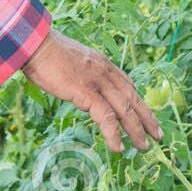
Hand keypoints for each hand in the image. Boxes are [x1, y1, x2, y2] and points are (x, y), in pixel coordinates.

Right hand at [20, 28, 162, 152]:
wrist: (33, 43)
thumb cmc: (45, 52)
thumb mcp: (72, 61)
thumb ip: (82, 74)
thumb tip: (81, 88)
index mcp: (102, 63)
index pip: (128, 85)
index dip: (140, 103)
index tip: (148, 116)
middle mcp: (105, 71)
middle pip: (133, 98)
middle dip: (147, 118)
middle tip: (158, 136)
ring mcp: (97, 81)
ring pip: (125, 109)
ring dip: (136, 130)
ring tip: (143, 147)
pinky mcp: (85, 92)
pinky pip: (106, 117)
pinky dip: (114, 134)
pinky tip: (118, 148)